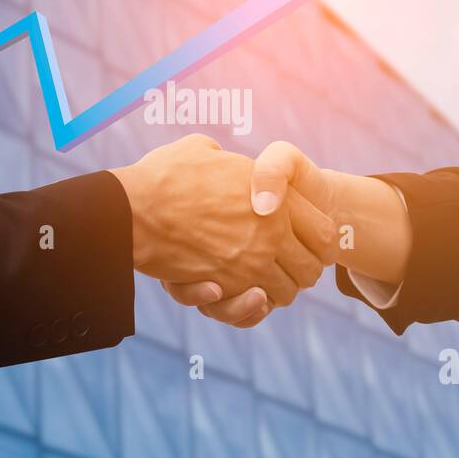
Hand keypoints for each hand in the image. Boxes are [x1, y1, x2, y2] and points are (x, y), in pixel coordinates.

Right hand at [109, 135, 337, 326]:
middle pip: (311, 269)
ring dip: (277, 292)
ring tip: (262, 285)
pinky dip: (253, 306)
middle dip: (302, 273)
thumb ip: (222, 158)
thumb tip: (218, 157)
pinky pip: (255, 307)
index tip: (308, 247)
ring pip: (286, 292)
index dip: (321, 245)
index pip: (325, 233)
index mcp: (276, 197)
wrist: (133, 209)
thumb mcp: (201, 150)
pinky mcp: (227, 286)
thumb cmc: (163, 176)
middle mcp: (271, 232)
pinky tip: (243, 294)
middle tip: (288, 270)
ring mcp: (251, 262)